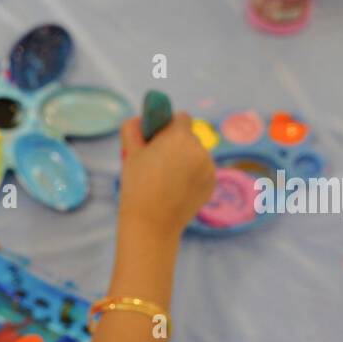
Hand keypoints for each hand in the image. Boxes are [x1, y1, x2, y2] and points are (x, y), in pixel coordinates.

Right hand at [118, 112, 215, 238]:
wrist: (151, 223)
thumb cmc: (137, 187)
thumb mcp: (130, 153)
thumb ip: (133, 129)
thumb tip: (140, 120)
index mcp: (179, 137)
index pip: (181, 117)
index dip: (169, 126)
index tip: (158, 139)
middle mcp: (199, 148)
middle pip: (189, 137)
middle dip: (177, 145)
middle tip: (158, 163)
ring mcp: (209, 167)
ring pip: (196, 155)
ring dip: (185, 161)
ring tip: (167, 181)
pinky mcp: (212, 183)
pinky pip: (202, 171)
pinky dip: (192, 177)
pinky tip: (176, 190)